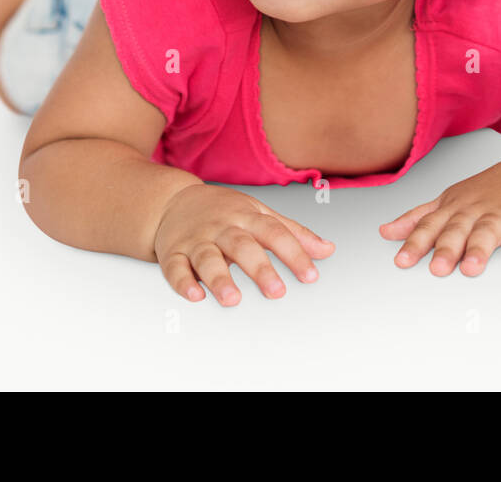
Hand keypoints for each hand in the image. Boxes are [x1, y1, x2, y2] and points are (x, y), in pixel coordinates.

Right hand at [153, 183, 334, 305]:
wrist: (173, 201)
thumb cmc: (223, 210)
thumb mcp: (259, 213)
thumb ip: (292, 233)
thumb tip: (327, 250)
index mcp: (246, 216)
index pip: (274, 233)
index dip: (294, 254)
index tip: (310, 275)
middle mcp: (221, 227)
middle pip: (242, 246)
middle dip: (259, 269)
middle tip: (276, 292)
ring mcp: (196, 239)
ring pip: (207, 258)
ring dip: (219, 278)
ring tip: (232, 299)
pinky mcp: (173, 252)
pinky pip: (174, 267)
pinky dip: (182, 282)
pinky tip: (195, 295)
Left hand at [379, 153, 500, 275]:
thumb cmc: (488, 192)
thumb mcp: (449, 201)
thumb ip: (419, 218)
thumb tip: (387, 232)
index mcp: (455, 208)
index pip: (431, 226)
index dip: (416, 243)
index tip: (402, 261)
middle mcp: (476, 210)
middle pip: (458, 230)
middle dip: (446, 249)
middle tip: (437, 269)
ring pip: (489, 231)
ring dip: (480, 249)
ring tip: (472, 268)